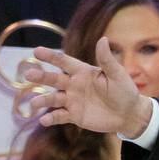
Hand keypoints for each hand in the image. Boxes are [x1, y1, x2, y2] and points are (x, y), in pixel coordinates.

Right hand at [26, 37, 152, 136]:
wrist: (129, 115)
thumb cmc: (124, 91)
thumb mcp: (117, 75)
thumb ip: (107, 59)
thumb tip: (103, 39)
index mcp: (82, 72)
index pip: (63, 62)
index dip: (50, 56)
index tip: (36, 51)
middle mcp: (73, 84)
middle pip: (54, 79)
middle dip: (41, 77)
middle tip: (28, 75)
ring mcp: (72, 100)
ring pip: (53, 99)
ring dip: (43, 100)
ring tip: (34, 104)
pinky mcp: (74, 115)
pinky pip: (60, 116)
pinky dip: (51, 118)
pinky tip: (44, 120)